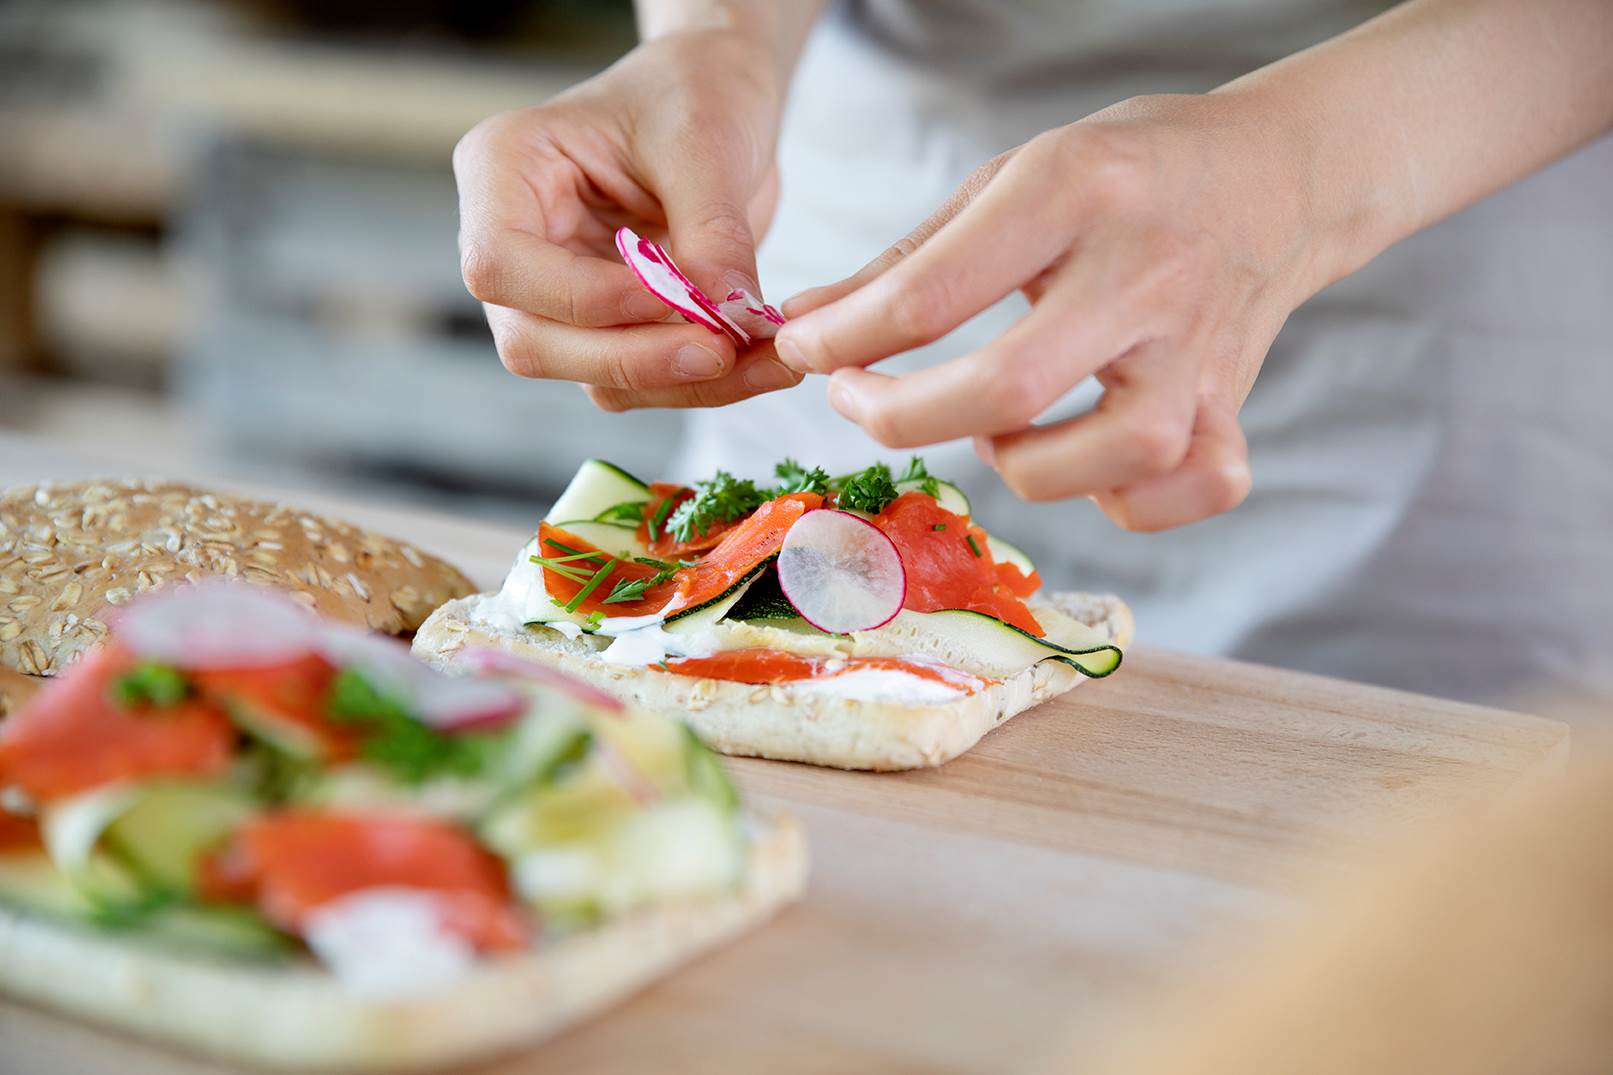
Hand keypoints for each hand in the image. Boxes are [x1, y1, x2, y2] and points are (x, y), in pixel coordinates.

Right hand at [454, 29, 801, 410]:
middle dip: (633, 357)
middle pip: (533, 341)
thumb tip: (730, 315)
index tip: (678, 298)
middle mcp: (512, 241)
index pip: (502, 265)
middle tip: (724, 351)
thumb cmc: (695, 90)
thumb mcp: (705, 141)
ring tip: (766, 360)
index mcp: (501, 171)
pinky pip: (640, 378)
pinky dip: (700, 381)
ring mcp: (555, 293)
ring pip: (590, 374)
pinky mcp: (607, 327)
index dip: (585, 299)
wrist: (720, 99)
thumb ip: (712, 231)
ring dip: (679, 381)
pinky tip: (760, 361)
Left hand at [774, 94, 1320, 530]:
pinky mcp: (1236, 404)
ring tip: (993, 425)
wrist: (1280, 174)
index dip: (845, 339)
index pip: (935, 293)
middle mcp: (1145, 274)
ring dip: (1020, 464)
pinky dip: (1124, 498)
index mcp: (1077, 192)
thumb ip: (906, 257)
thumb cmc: (1128, 175)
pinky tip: (1085, 462)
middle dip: (902, 415)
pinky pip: (1186, 488)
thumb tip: (802, 321)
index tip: (807, 354)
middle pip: (1008, 390)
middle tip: (860, 402)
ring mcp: (1200, 350)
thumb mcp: (1013, 176)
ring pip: (1106, 457)